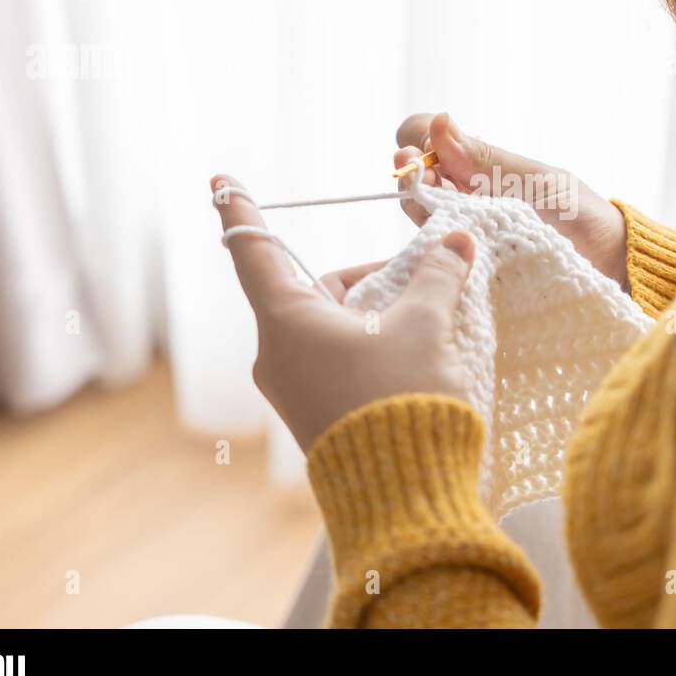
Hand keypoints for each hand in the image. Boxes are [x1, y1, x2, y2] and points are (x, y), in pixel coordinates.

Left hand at [211, 174, 476, 452]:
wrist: (401, 496)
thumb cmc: (401, 400)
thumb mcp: (425, 326)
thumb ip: (437, 276)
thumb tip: (456, 241)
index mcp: (286, 321)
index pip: (255, 248)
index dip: (241, 208)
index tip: (219, 178)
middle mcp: (277, 353)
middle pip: (316, 290)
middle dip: (371, 278)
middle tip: (425, 277)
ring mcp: (295, 388)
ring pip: (332, 327)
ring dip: (378, 314)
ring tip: (430, 320)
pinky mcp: (318, 414)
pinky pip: (338, 361)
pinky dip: (372, 345)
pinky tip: (417, 353)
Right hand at [395, 112, 628, 286]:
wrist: (609, 263)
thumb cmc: (578, 214)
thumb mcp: (533, 182)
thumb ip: (485, 160)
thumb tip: (439, 123)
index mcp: (476, 165)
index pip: (422, 138)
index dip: (416, 143)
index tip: (427, 157)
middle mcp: (462, 197)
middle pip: (412, 180)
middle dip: (412, 177)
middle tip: (429, 184)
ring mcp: (463, 233)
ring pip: (419, 219)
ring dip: (422, 211)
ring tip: (450, 218)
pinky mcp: (467, 271)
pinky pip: (437, 261)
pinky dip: (435, 252)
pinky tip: (448, 252)